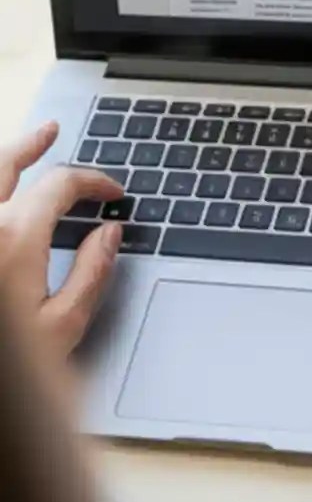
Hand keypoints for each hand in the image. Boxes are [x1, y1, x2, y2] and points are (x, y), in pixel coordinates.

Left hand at [0, 123, 124, 358]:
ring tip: (18, 148)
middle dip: (34, 144)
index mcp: (14, 237)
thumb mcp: (60, 326)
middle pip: (5, 163)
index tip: (111, 193)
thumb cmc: (6, 367)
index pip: (59, 185)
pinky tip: (0, 198)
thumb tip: (108, 235)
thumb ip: (90, 273)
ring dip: (2, 158)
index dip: (92, 182)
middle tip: (52, 133)